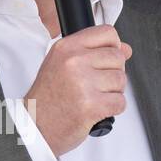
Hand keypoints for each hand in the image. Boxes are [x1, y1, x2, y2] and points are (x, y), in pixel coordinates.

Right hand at [23, 25, 132, 157]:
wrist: (35, 127)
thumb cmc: (48, 99)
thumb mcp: (61, 65)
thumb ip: (92, 53)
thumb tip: (125, 48)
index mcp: (65, 48)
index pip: (107, 33)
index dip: (113, 47)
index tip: (106, 59)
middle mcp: (73, 62)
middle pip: (117, 57)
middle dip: (113, 73)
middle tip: (96, 85)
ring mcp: (82, 83)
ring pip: (121, 80)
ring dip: (113, 92)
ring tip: (94, 98)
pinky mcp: (91, 105)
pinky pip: (120, 102)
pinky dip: (113, 109)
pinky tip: (96, 110)